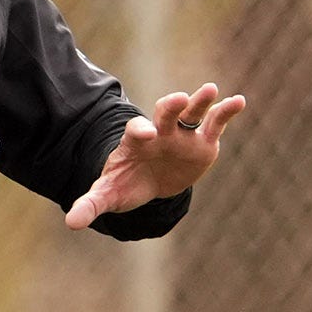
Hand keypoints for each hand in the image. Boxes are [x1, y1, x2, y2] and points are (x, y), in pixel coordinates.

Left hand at [66, 83, 247, 229]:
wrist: (148, 182)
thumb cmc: (127, 184)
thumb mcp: (108, 194)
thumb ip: (91, 204)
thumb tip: (71, 222)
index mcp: (136, 141)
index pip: (136, 129)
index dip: (140, 129)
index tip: (146, 133)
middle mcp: (160, 131)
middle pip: (164, 113)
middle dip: (170, 105)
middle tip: (178, 99)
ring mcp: (182, 134)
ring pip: (191, 112)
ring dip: (200, 100)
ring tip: (210, 89)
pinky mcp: (204, 141)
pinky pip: (215, 123)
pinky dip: (226, 111)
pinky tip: (239, 101)